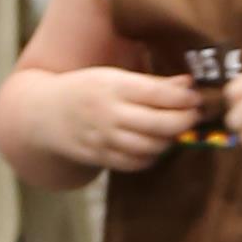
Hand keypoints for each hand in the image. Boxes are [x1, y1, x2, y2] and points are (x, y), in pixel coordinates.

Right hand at [44, 65, 201, 172]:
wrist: (44, 115)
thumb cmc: (86, 90)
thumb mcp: (113, 77)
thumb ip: (151, 83)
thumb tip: (189, 84)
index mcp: (113, 86)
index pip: (158, 94)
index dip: (185, 99)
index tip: (197, 99)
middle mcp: (108, 113)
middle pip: (159, 124)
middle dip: (184, 121)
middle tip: (194, 116)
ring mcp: (104, 138)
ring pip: (150, 147)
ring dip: (170, 141)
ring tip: (175, 131)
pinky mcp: (101, 157)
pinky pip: (135, 163)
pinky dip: (152, 157)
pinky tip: (155, 145)